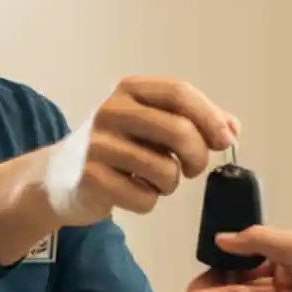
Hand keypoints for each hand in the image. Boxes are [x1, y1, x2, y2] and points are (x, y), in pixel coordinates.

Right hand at [42, 77, 239, 225]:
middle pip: (178, 130)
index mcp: (130, 90)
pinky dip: (148, 202)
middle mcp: (111, 111)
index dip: (210, 117)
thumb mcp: (151, 124)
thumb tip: (232, 130)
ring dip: (170, 183)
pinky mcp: (90, 178)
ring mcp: (98, 145)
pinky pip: (144, 198)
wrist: (59, 177)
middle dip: (198, 156)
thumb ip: (193, 121)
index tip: (227, 140)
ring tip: (154, 180)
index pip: (180, 93)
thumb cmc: (117, 147)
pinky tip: (133, 192)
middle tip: (193, 169)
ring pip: (165, 170)